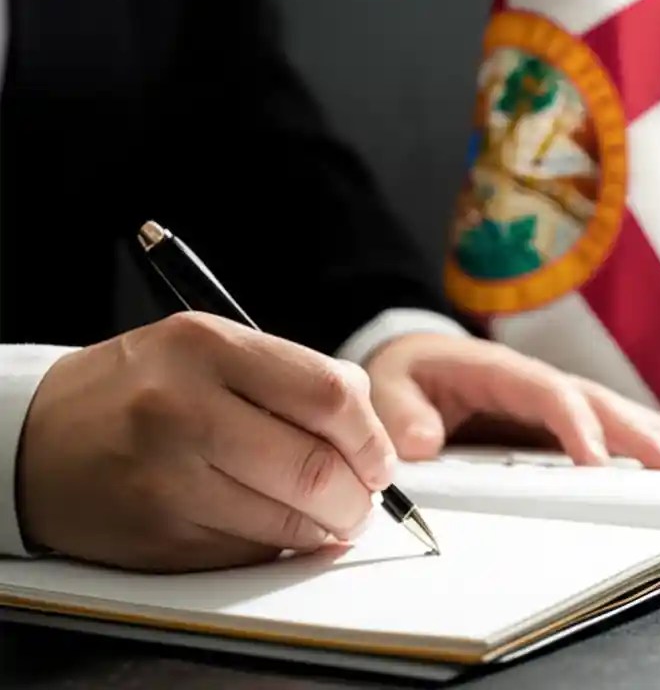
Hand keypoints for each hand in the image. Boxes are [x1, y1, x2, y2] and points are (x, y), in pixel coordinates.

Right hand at [18, 312, 397, 571]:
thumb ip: (295, 378)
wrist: (35, 439)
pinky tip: (271, 528)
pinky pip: (251, 555)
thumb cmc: (141, 389)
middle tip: (361, 501)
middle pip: (318, 470)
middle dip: (358, 498)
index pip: (331, 397)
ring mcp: (167, 479)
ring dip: (324, 529)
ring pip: (291, 524)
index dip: (372, 438)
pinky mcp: (159, 538)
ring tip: (324, 517)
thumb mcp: (210, 349)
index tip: (380, 459)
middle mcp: (183, 410)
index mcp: (207, 348)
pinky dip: (279, 549)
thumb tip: (373, 434)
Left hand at [363, 333, 659, 468]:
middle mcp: (537, 380)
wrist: (411, 358)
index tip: (596, 461)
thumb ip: (400, 411)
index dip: (575, 425)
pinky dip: (650, 435)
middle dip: (639, 432)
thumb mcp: (385, 387)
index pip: (547, 395)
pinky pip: (610, 423)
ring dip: (658, 434)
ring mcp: (554, 396)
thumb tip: (423, 441)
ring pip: (614, 412)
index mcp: (499, 371)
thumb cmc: (402, 374)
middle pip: (597, 402)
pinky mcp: (560, 415)